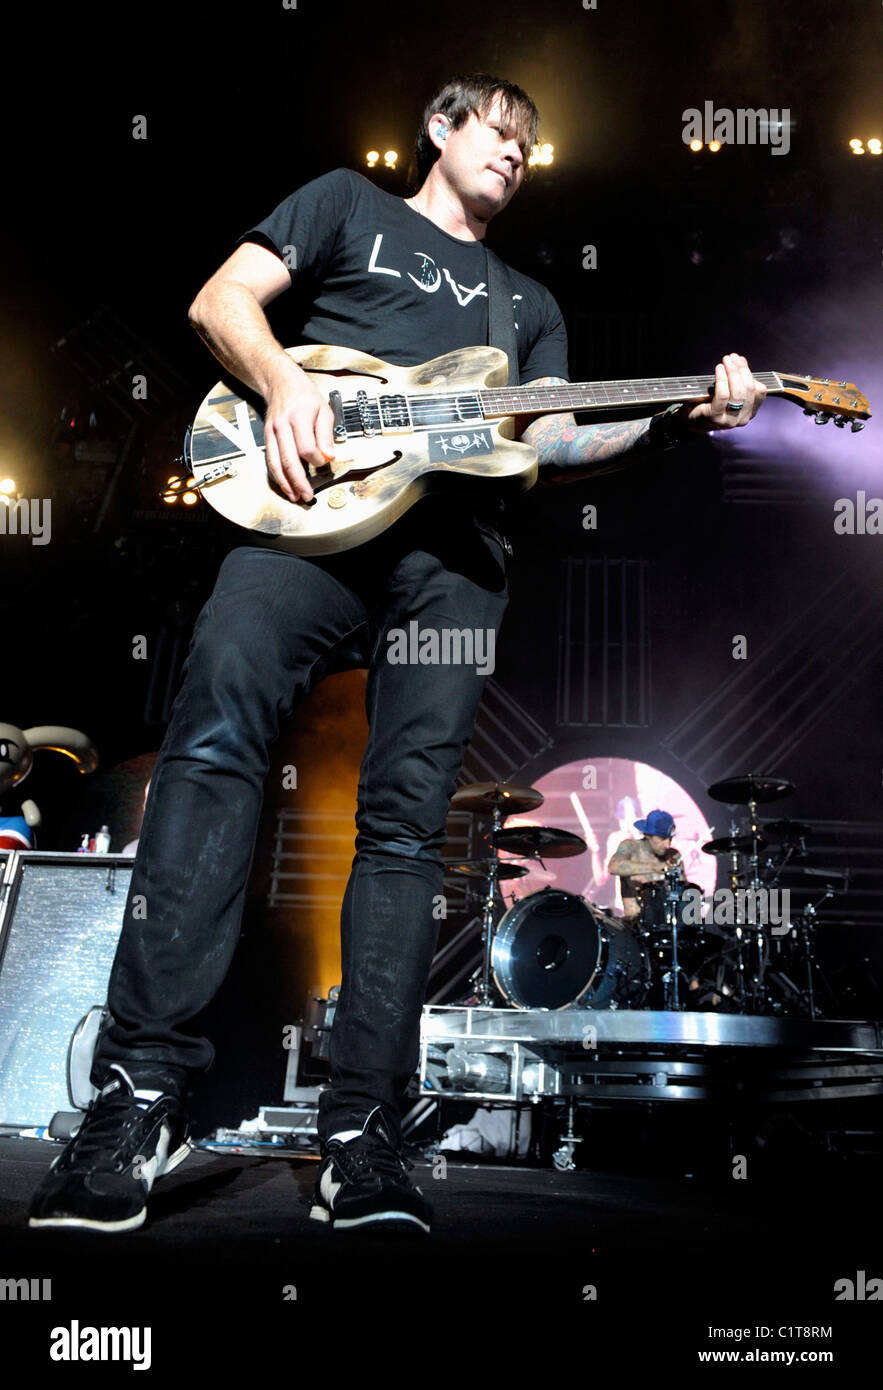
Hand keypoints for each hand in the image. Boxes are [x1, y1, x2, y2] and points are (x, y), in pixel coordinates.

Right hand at [263, 375, 336, 502]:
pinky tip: (285, 485)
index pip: (306, 447)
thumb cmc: (305, 396)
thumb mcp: (324, 410)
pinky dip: (277, 475)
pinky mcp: (267, 438)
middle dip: (299, 481)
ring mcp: (272, 432)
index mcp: (299, 417)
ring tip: (295, 496)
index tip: (324, 462)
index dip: (317, 460)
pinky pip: (270, 460)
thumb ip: (326, 434)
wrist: (281, 383)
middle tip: (308, 495)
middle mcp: (282, 426)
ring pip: (276, 463)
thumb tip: (329, 456)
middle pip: (289, 459)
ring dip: (285, 483)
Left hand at [680, 353, 766, 433]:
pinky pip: (723, 396)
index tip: (740, 360)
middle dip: (741, 369)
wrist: (691, 420)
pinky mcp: (715, 418)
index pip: (759, 391)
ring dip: (732, 373)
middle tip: (731, 358)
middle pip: (748, 389)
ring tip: (725, 361)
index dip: (750, 372)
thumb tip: (740, 361)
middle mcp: (742, 418)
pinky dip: (722, 380)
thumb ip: (737, 381)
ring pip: (737, 392)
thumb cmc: (709, 404)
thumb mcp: (728, 393)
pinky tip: (719, 370)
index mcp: (750, 412)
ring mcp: (729, 420)